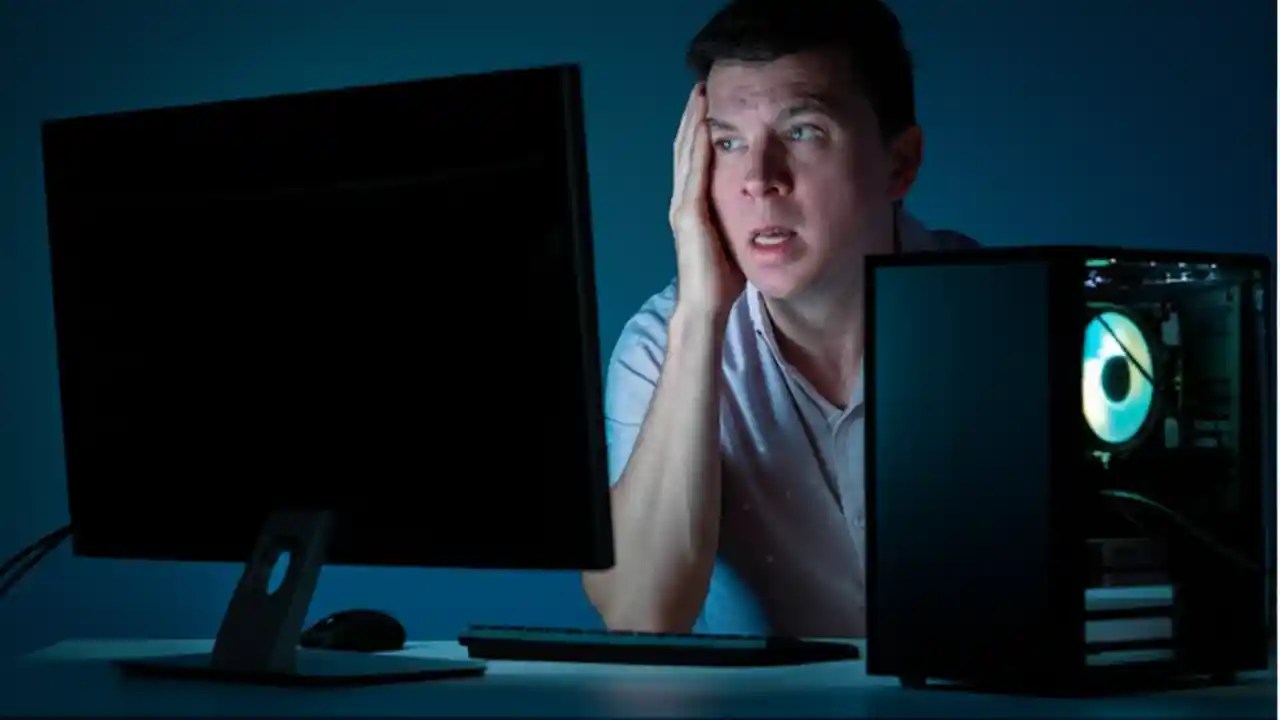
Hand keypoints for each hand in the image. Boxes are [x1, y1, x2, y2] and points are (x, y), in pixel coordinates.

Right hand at [668, 83, 744, 319]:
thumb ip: (739, 219)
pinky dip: (697, 149)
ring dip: (693, 124)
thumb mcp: (733, 239)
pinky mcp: (690, 215)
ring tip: (700, 97)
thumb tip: (759, 208)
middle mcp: (683, 201)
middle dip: (692, 118)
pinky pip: (694, 174)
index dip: (698, 131)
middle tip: (701, 88)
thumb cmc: (721, 280)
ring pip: (685, 155)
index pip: (694, 160)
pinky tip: (705, 129)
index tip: (709, 106)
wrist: (705, 305)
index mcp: (693, 206)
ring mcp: (684, 207)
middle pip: (684, 149)